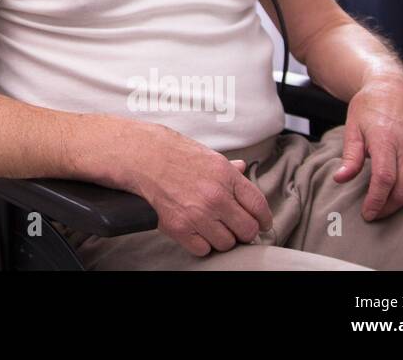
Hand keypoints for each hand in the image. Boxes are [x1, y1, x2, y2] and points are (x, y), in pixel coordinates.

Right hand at [130, 126, 272, 256]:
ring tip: (212, 227)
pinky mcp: (179, 227)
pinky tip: (196, 231)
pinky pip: (203, 249)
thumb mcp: (206, 154)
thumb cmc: (170, 152)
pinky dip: (201, 244)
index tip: (262, 223)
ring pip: (226, 243)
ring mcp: (197, 214)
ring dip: (221, 238)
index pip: (259, 206)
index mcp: (225, 175)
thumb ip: (227, 168)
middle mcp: (215, 196)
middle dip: (243, 231)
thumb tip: (242, 169)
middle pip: (247, 230)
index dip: (264, 218)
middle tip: (235, 226)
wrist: (139, 156)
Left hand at [333, 76, 402, 220]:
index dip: (376, 201)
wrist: (394, 91)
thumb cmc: (369, 110)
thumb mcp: (352, 129)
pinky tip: (399, 186)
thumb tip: (341, 179)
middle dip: (387, 207)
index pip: (385, 179)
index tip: (367, 214)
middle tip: (373, 212)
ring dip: (399, 200)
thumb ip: (350, 157)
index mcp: (386, 139)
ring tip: (383, 200)